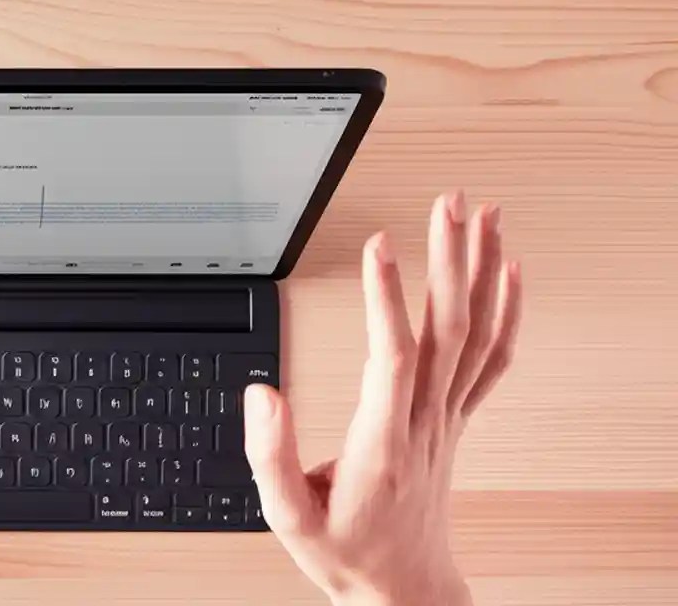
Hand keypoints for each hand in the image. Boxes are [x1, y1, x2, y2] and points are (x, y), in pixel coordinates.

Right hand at [244, 191, 521, 605]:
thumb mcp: (288, 518)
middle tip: (448, 204)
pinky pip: (492, 360)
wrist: (402, 590)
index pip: (392, 356)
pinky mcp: (455, 420)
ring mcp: (447, 419)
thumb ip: (270, 454)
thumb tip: (263, 393)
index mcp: (381, 443)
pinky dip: (507, 312)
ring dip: (482, 272)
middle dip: (449, 258)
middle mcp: (424, 424)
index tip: (379, 245)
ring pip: (474, 334)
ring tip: (484, 218)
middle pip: (447, 329)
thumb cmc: (347, 554)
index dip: (385, 297)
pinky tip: (508, 275)